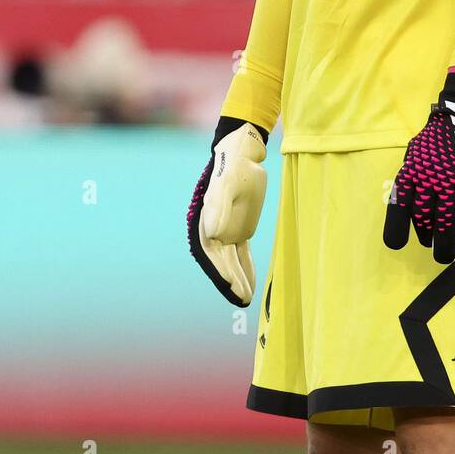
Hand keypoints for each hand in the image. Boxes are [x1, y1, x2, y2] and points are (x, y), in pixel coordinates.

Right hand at [187, 117, 267, 305]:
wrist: (242, 153)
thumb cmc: (234, 166)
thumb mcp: (230, 183)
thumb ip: (220, 206)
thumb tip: (213, 232)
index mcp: (205, 220)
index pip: (211, 252)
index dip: (219, 270)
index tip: (230, 284)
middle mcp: (212, 229)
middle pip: (219, 261)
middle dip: (229, 281)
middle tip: (241, 299)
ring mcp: (225, 231)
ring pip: (230, 261)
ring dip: (237, 280)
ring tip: (245, 300)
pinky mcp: (238, 230)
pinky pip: (241, 254)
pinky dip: (245, 269)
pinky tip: (250, 284)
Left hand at [383, 71, 454, 263]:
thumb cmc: (440, 135)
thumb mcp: (417, 153)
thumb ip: (413, 176)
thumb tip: (408, 203)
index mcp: (410, 173)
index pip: (399, 208)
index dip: (396, 230)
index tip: (398, 244)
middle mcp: (427, 181)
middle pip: (423, 221)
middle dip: (426, 238)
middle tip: (432, 247)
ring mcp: (451, 183)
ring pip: (445, 224)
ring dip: (445, 246)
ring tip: (444, 257)